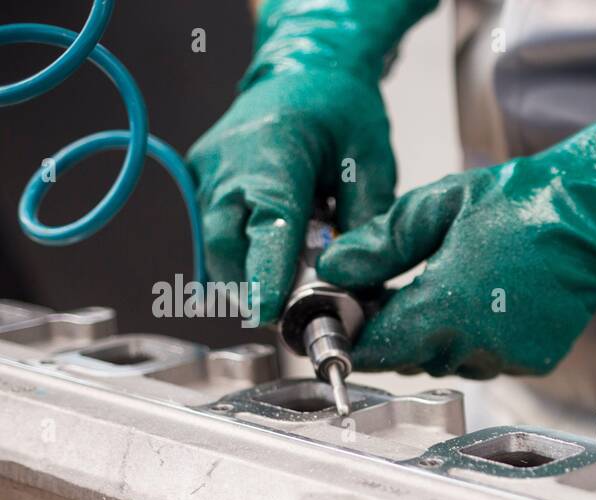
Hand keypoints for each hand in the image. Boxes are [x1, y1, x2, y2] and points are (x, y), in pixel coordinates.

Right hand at [185, 0, 437, 320]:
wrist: (305, 67)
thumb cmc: (342, 110)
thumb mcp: (373, 164)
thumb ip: (365, 225)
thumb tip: (357, 283)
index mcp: (274, 151)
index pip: (266, 224)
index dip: (267, 274)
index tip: (269, 313)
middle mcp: (228, 162)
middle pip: (226, 247)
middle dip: (255, 289)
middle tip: (296, 314)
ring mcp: (207, 171)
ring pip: (214, 247)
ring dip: (248, 276)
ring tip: (290, 284)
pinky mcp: (201, 181)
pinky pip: (214, 234)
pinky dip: (241, 256)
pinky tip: (273, 257)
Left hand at [318, 32, 595, 378]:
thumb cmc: (525, 203)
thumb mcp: (439, 206)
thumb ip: (380, 243)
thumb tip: (335, 268)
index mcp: (443, 310)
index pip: (375, 347)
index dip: (349, 335)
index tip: (335, 316)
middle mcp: (474, 347)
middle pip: (406, 358)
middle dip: (388, 328)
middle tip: (376, 288)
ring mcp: (506, 359)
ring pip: (443, 360)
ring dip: (427, 334)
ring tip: (429, 285)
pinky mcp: (531, 361)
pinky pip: (480, 358)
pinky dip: (467, 335)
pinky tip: (474, 296)